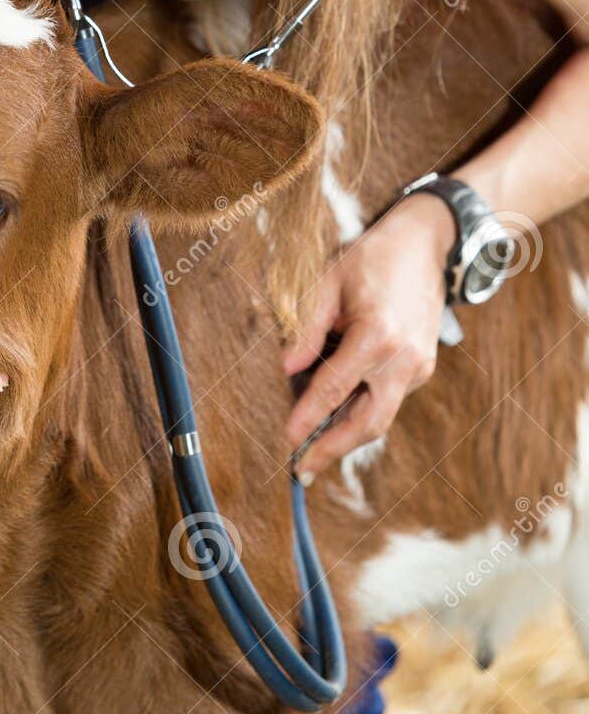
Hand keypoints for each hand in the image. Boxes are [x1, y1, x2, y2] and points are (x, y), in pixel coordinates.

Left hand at [282, 195, 452, 476]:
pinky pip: (389, 399)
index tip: (287, 440)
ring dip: (348, 437)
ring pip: (382, 417)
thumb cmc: (372, 257)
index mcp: (378, 335)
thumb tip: (286, 370)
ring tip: (315, 451)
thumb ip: (307, 329)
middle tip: (302, 468)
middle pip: (367, 423)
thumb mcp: (328, 282)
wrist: (426, 245)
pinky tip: (337, 416)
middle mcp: (404, 358)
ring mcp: (419, 366)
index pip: (334, 389)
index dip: (307, 418)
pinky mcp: (423, 368)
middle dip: (333, 449)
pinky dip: (363, 411)